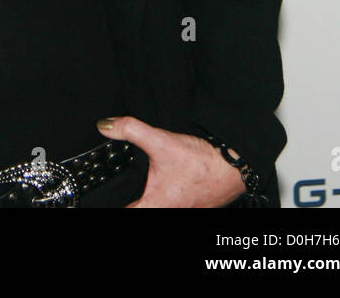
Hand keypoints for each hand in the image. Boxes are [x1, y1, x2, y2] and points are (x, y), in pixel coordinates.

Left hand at [95, 115, 246, 206]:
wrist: (235, 166)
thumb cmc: (202, 162)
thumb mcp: (160, 141)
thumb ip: (130, 130)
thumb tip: (105, 126)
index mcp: (157, 206)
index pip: (128, 213)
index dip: (113, 205)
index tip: (103, 200)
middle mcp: (170, 213)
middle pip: (142, 210)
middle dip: (132, 201)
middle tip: (123, 191)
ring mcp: (186, 212)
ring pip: (160, 208)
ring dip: (149, 199)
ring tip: (141, 189)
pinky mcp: (197, 207)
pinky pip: (175, 206)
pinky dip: (166, 198)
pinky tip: (167, 184)